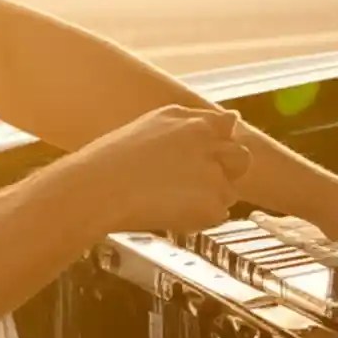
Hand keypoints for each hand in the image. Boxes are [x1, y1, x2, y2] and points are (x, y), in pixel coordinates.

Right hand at [67, 105, 251, 232]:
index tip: (202, 156)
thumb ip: (195, 124)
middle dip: (229, 171)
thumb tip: (234, 117)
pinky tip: (169, 214)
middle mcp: (207, 142)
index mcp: (190, 120)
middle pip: (241, 158)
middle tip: (193, 184)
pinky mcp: (212, 204)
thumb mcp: (153, 126)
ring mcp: (213, 173)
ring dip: (210, 198)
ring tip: (170, 200)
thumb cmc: (112, 162)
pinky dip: (199, 219)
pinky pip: (217, 215)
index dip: (218, 144)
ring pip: (229, 191)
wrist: (96, 190)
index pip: (227, 125)